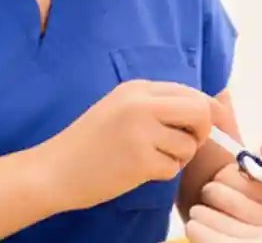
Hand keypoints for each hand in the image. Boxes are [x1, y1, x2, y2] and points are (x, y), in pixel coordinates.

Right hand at [37, 80, 219, 212]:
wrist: (53, 169)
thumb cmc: (89, 142)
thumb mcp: (120, 108)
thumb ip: (155, 105)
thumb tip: (202, 110)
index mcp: (137, 88)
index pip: (190, 91)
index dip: (206, 110)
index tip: (208, 125)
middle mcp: (141, 103)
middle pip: (199, 110)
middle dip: (203, 130)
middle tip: (188, 143)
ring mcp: (140, 131)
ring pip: (189, 143)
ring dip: (178, 157)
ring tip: (152, 158)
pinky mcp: (139, 160)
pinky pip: (173, 167)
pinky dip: (163, 173)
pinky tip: (140, 171)